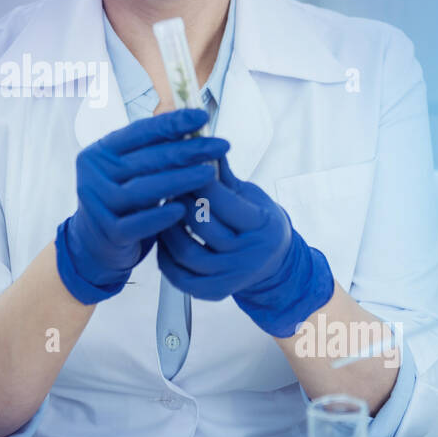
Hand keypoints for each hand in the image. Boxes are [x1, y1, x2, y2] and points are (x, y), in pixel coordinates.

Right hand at [56, 108, 228, 304]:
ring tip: (211, 173)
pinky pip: (137, 223)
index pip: (140, 131)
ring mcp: (97, 203)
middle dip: (188, 150)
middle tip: (221, 145)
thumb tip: (196, 123)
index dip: (172, 122)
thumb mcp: (133, 172)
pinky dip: (160, 216)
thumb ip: (155, 151)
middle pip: (147, 159)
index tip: (203, 116)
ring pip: (143, 189)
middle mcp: (93, 173)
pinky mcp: (106, 231)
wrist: (97, 245)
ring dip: (180, 180)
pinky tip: (183, 209)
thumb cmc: (126, 202)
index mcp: (100, 151)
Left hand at [156, 155, 333, 336]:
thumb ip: (225, 175)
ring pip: (186, 252)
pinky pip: (180, 277)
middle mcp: (249, 255)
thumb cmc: (260, 222)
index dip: (198, 181)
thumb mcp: (251, 196)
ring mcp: (231, 277)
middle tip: (167, 186)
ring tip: (162, 212)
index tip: (183, 165)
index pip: (222, 201)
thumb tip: (203, 143)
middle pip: (202, 226)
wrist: (276, 265)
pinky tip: (162, 238)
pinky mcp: (214, 292)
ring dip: (167, 229)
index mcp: (261, 226)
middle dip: (180, 202)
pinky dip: (165, 257)